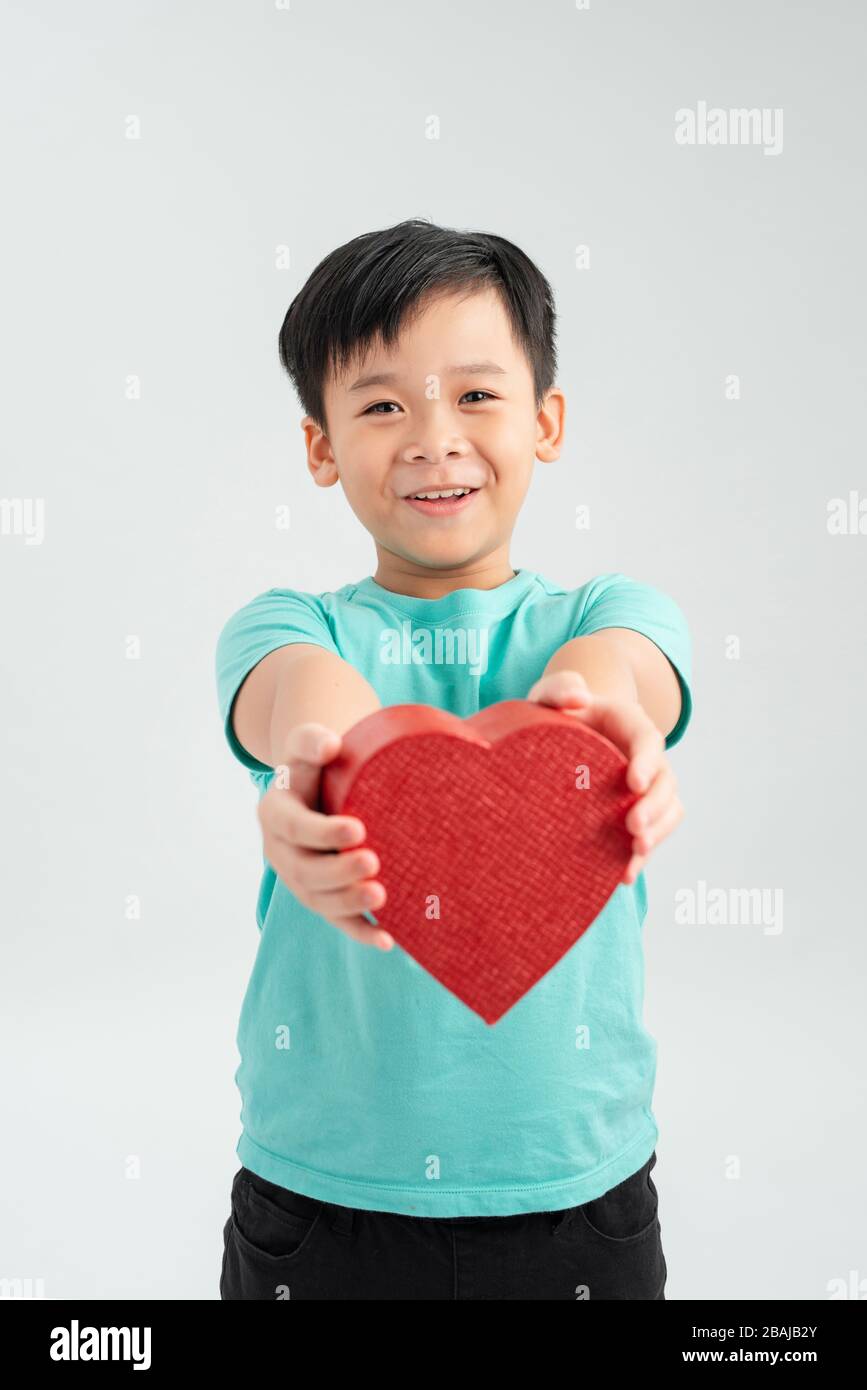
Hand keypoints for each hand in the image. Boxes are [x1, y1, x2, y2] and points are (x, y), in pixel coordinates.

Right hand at [257, 722, 393, 948]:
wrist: (318, 787)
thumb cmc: (317, 764)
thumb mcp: (307, 744)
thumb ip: (312, 741)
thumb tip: (330, 746)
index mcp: (275, 813)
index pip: (294, 828)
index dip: (323, 832)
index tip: (358, 829)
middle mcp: (281, 852)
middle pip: (305, 871)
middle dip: (338, 872)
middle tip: (374, 865)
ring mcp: (299, 879)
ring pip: (319, 901)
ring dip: (349, 905)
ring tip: (381, 897)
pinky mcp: (320, 898)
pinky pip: (337, 920)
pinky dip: (360, 932)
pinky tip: (387, 941)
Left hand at [526, 670, 683, 884]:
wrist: (567, 730)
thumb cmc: (559, 711)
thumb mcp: (551, 693)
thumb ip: (560, 688)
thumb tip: (578, 700)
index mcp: (632, 725)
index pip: (649, 742)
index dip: (646, 763)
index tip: (632, 783)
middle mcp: (646, 758)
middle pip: (665, 783)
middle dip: (655, 808)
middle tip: (633, 828)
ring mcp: (646, 787)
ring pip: (669, 811)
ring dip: (658, 834)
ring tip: (635, 855)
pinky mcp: (636, 811)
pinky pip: (653, 833)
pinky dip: (642, 855)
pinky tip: (623, 875)